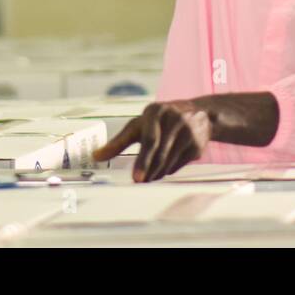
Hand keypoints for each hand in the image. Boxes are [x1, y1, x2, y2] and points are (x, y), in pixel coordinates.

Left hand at [92, 100, 212, 182]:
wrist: (199, 113)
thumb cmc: (160, 120)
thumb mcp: (140, 125)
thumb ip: (119, 141)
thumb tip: (95, 156)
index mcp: (156, 112)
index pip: (150, 139)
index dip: (143, 160)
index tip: (136, 178)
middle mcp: (175, 119)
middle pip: (160, 153)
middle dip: (148, 171)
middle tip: (139, 182)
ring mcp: (189, 132)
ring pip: (169, 162)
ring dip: (156, 174)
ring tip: (148, 177)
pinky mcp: (197, 145)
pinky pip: (178, 165)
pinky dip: (168, 170)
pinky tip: (163, 168)